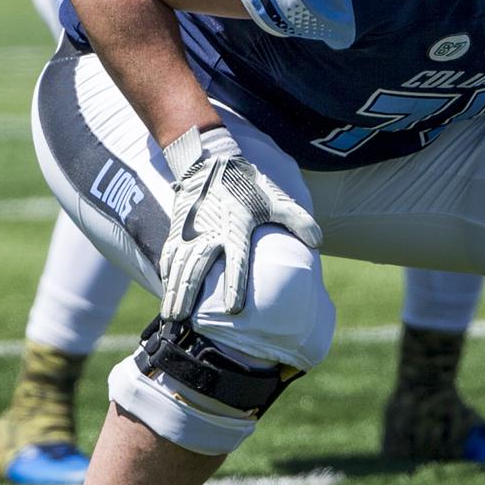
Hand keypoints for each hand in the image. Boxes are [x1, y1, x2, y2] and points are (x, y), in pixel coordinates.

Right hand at [157, 126, 320, 320]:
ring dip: (173, 291)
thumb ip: (299, 220)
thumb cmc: (248, 187)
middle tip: (183, 319)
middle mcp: (209, 233)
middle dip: (188, 295)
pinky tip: (166, 293)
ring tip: (171, 316)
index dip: (235, 286)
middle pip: (196, 270)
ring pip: (178, 267)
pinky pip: (168, 257)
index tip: (233, 309)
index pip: (236, 263)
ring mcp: (189, 233)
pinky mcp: (177, 230)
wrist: (212, 164)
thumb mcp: (276, 200)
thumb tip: (318, 242)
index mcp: (236, 228)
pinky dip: (166, 277)